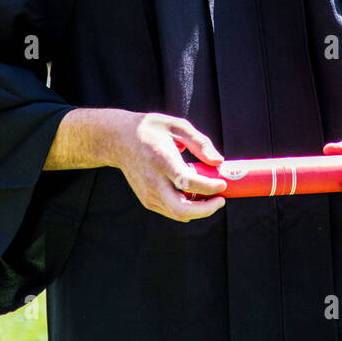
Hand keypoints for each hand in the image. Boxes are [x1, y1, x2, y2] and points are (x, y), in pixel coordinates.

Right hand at [112, 111, 226, 222]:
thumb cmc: (152, 130)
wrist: (119, 140)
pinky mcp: (146, 200)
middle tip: (221, 199)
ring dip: (199, 209)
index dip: (208, 186)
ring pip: (178, 214)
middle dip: (206, 210)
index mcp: (161, 160)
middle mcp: (153, 181)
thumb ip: (199, 142)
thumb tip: (218, 162)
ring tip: (211, 194)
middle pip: (180, 209)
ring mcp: (148, 194)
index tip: (223, 183)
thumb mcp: (176, 126)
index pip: (186, 181)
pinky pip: (171, 211)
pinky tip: (195, 195)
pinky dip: (187, 208)